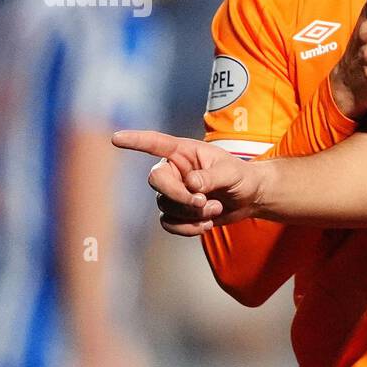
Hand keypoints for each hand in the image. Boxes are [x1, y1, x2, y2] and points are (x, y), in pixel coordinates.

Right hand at [111, 129, 266, 234]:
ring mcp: (173, 191)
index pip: (155, 143)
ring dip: (191, 213)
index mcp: (184, 152)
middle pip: (156, 181)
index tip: (116, 138)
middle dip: (179, 196)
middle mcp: (174, 170)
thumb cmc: (241, 176)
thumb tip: (190, 184)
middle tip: (204, 202)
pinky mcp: (177, 211)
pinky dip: (187, 228)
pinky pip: (169, 223)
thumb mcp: (231, 172)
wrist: (250, 198)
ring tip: (215, 209)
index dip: (135, 141)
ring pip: (165, 206)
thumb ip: (211, 177)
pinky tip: (206, 225)